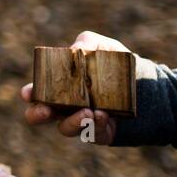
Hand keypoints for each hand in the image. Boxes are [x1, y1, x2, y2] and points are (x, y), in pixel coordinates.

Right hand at [22, 30, 131, 144]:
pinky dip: (94, 125)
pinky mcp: (98, 133)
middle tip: (46, 110)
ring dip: (73, 121)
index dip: (29, 94)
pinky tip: (102, 115)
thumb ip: (87, 42)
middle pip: (39, 116)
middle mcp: (64, 106)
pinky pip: (91, 134)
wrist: (147, 84)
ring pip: (65, 128)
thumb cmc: (116, 64)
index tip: (30, 93)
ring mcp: (80, 121)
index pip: (36, 92)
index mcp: (58, 86)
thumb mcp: (104, 46)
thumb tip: (76, 51)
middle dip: (37, 114)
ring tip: (88, 111)